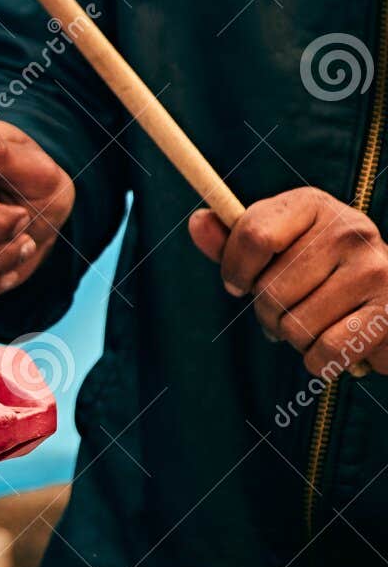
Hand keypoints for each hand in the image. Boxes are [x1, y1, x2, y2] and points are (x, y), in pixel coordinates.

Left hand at [190, 188, 387, 377]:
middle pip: (268, 290)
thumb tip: (197, 222)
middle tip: (288, 309)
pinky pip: (325, 353)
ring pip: (295, 326)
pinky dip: (320, 361)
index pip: (253, 236)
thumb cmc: (319, 272)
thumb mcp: (276, 248)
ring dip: (295, 338)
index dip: (235, 270)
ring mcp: (375, 269)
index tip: (238, 283)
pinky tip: (336, 343)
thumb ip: (234, 241)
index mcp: (313, 205)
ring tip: (317, 323)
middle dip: (267, 313)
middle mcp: (349, 229)